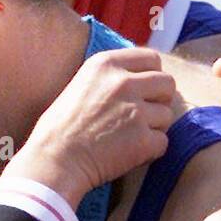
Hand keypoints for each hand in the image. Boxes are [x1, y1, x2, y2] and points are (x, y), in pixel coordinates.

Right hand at [9, 46, 174, 207]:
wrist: (53, 162)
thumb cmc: (57, 130)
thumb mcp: (79, 86)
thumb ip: (109, 78)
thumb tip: (138, 80)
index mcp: (105, 64)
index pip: (151, 58)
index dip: (152, 75)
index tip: (145, 90)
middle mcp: (123, 82)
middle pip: (167, 83)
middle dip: (160, 100)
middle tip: (143, 116)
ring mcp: (135, 111)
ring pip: (167, 115)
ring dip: (153, 128)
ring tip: (128, 138)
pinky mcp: (142, 139)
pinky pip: (162, 142)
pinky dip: (149, 151)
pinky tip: (128, 154)